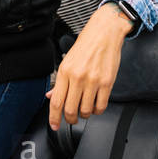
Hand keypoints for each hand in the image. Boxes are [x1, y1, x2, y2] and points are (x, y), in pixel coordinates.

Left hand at [48, 4, 131, 129]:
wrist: (104, 33)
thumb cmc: (86, 45)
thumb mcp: (67, 61)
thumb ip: (60, 81)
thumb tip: (51, 96)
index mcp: (65, 72)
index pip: (56, 102)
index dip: (54, 118)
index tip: (55, 125)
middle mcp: (77, 77)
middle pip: (70, 110)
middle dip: (70, 119)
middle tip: (71, 119)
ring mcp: (93, 81)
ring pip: (86, 110)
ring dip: (84, 115)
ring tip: (85, 110)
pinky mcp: (107, 82)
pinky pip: (101, 106)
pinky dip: (97, 110)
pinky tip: (95, 106)